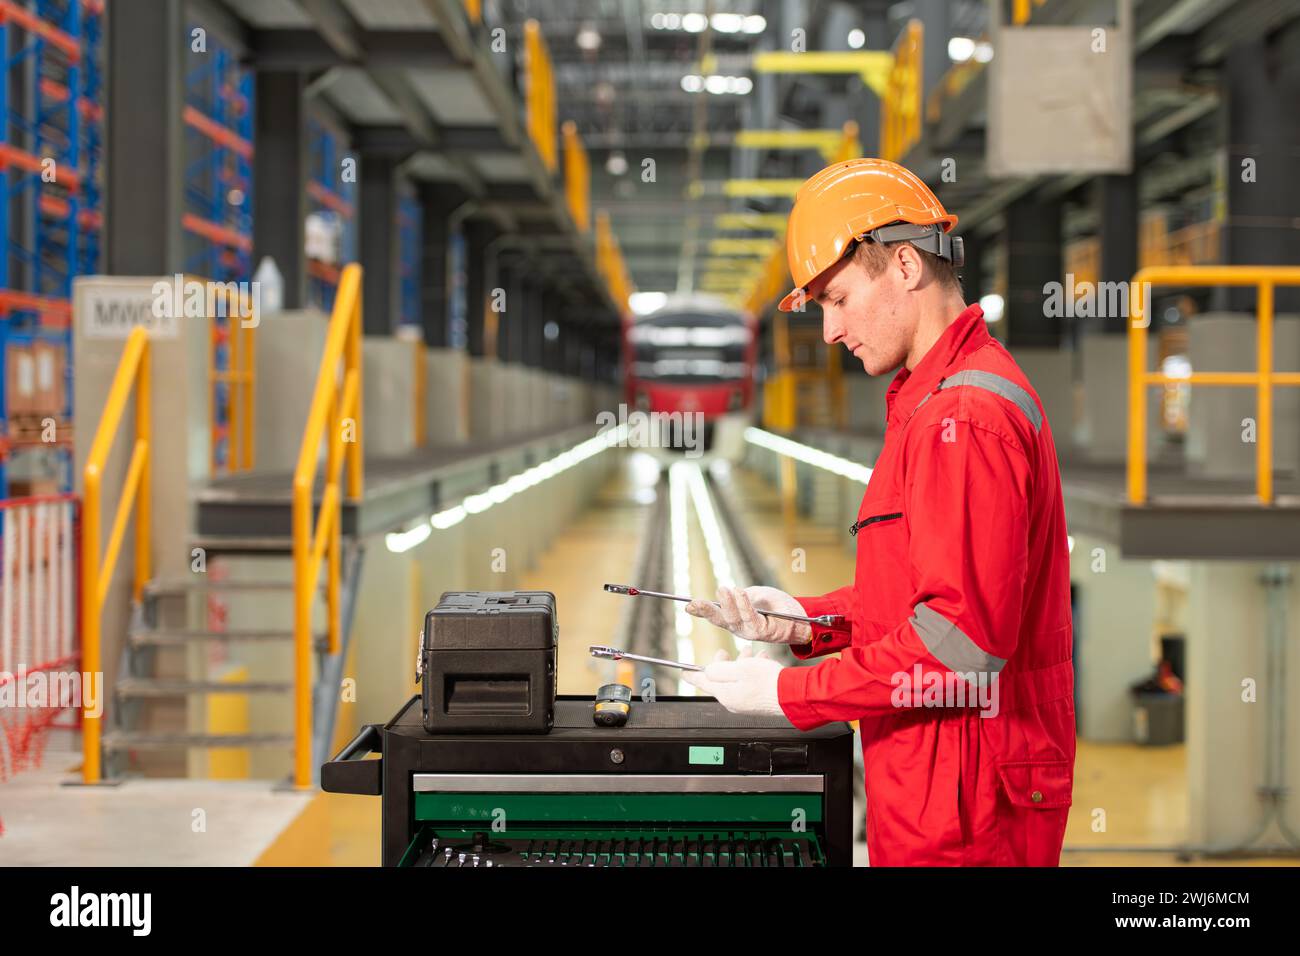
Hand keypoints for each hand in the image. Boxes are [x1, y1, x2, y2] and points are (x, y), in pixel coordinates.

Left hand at [682, 646, 787, 718]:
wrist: (792, 695)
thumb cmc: (768, 682)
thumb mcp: (740, 668)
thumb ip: (719, 669)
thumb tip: (707, 671)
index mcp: (725, 694)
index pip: (703, 683)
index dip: (692, 674)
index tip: (683, 672)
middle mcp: (733, 701)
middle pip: (720, 679)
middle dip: (723, 663)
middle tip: (723, 651)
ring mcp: (745, 703)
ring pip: (736, 679)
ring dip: (740, 664)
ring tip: (748, 652)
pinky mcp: (757, 701)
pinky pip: (748, 683)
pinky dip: (751, 670)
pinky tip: (760, 661)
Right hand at [685, 586, 811, 644]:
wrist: (799, 615)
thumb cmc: (777, 605)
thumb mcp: (757, 594)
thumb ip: (743, 595)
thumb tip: (730, 594)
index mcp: (735, 619)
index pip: (715, 615)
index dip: (702, 611)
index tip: (688, 606)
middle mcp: (739, 628)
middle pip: (720, 620)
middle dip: (706, 611)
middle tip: (694, 603)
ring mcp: (750, 632)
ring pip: (734, 619)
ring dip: (727, 604)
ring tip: (722, 590)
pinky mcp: (762, 632)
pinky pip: (750, 617)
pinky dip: (744, 604)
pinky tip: (739, 592)